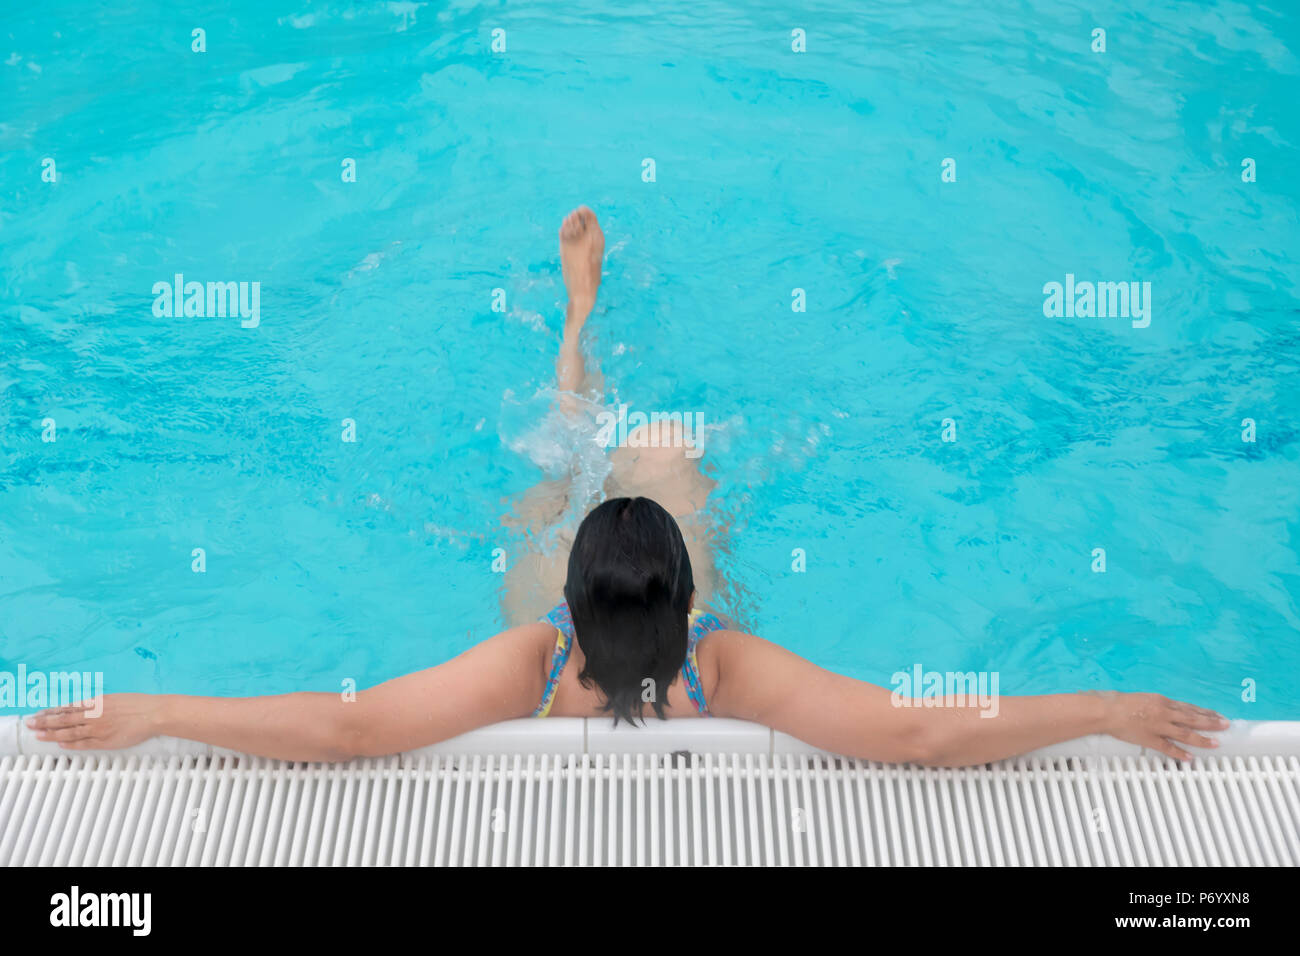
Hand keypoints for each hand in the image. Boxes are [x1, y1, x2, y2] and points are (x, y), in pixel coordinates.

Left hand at [26, 694, 163, 750]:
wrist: (154, 713)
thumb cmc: (139, 704)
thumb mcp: (115, 698)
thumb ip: (97, 704)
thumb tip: (83, 707)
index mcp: (97, 702)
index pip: (68, 707)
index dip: (52, 711)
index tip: (40, 713)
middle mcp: (95, 714)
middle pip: (64, 719)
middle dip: (44, 721)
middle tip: (30, 723)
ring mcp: (99, 728)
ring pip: (70, 731)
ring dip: (52, 733)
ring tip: (39, 735)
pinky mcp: (106, 740)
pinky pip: (84, 743)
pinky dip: (71, 743)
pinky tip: (61, 743)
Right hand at [1099, 692, 1227, 760]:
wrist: (1107, 710)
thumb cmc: (1123, 703)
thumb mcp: (1146, 699)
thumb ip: (1161, 705)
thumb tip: (1174, 711)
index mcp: (1163, 701)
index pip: (1190, 708)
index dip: (1205, 712)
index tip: (1217, 715)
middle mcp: (1164, 713)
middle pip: (1193, 719)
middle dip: (1211, 723)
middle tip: (1226, 725)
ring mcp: (1158, 726)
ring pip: (1185, 733)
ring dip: (1202, 739)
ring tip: (1215, 743)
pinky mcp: (1150, 738)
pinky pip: (1168, 747)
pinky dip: (1180, 753)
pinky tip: (1191, 757)